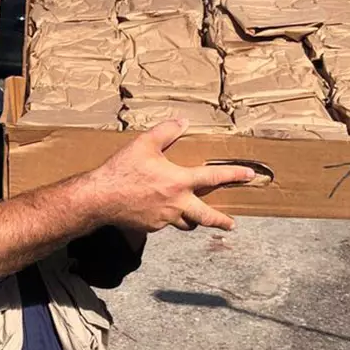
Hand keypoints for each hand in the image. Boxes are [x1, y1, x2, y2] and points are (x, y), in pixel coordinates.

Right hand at [86, 119, 253, 232]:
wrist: (100, 197)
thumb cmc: (122, 170)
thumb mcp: (144, 144)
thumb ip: (166, 131)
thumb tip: (183, 122)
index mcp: (179, 181)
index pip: (212, 177)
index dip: (233, 175)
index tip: (249, 175)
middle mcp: (176, 203)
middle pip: (207, 216)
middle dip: (221, 220)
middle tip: (230, 223)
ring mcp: (164, 218)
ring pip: (186, 223)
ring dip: (192, 220)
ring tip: (193, 217)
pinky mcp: (151, 227)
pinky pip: (164, 224)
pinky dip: (166, 218)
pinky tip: (157, 211)